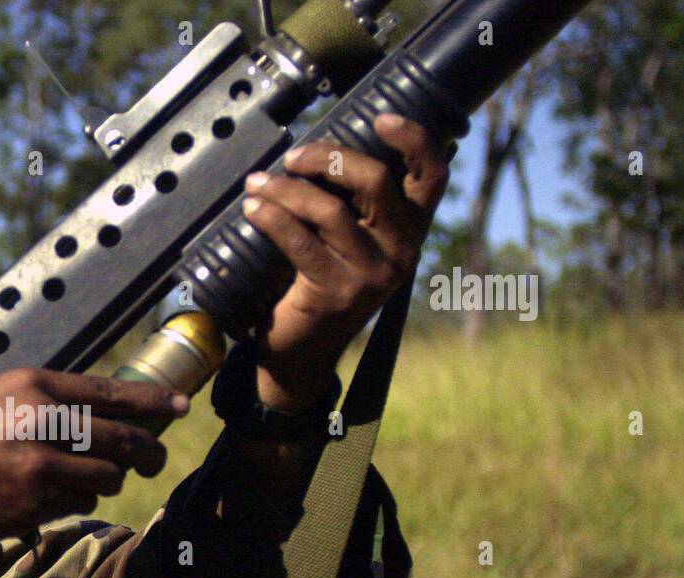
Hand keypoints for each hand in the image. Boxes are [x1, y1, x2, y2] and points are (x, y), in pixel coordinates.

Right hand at [0, 368, 185, 577]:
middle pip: (124, 438)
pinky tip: (43, 497)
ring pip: (107, 476)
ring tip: (78, 479)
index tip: (179, 407)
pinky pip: (78, 504)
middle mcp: (43, 419)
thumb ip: (45, 403)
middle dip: (148, 453)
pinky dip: (72, 503)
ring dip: (102, 482)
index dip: (153, 403)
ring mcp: (41, 464)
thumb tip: (101, 415)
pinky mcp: (35, 503)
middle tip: (155, 460)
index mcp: (33, 385)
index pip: (111, 392)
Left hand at [241, 114, 450, 408]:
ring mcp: (371, 275)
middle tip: (291, 157)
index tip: (380, 117)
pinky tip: (252, 209)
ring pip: (330, 210)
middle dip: (328, 158)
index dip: (414, 139)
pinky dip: (272, 218)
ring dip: (286, 189)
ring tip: (257, 185)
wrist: (300, 354)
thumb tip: (317, 151)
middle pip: (375, 180)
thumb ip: (350, 204)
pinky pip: (300, 241)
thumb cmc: (318, 285)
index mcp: (411, 231)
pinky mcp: (336, 293)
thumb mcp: (347, 242)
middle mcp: (401, 252)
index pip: (431, 177)